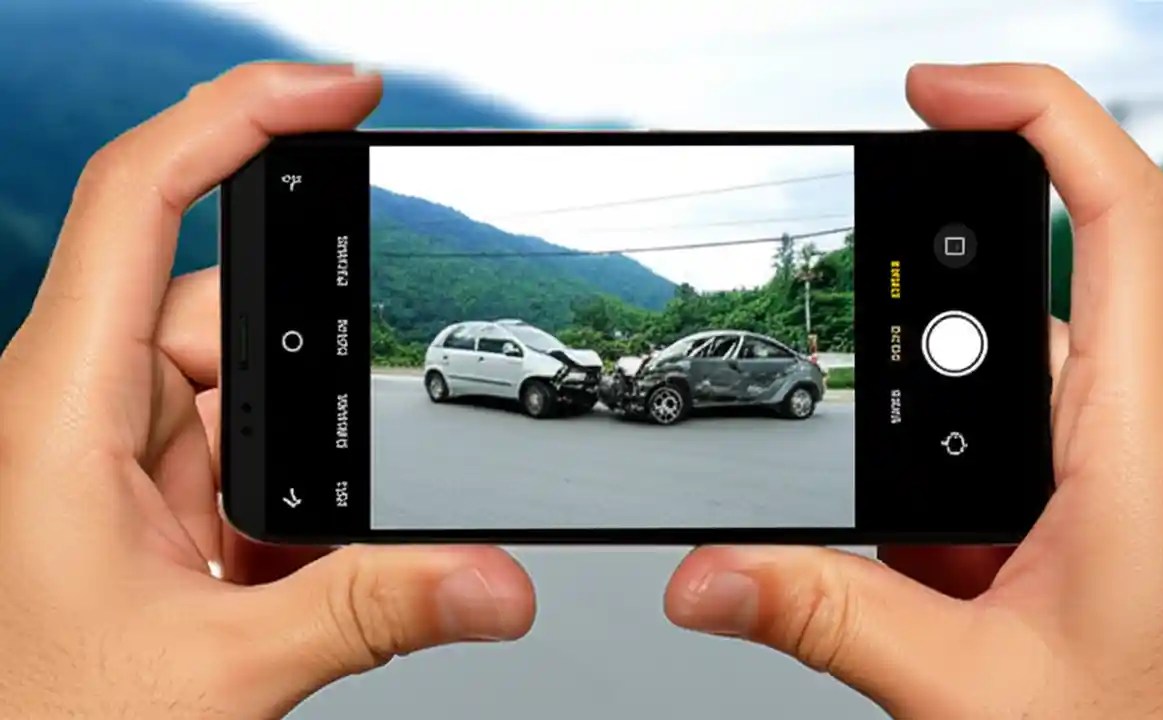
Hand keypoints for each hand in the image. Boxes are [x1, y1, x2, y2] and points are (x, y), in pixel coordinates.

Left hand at [0, 63, 534, 718]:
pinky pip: (237, 452)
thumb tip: (498, 579)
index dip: (240, 114)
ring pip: (243, 390)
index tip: (341, 90)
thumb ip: (372, 611)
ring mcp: (110, 449)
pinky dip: (279, 508)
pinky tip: (264, 575)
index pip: (138, 197)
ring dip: (288, 469)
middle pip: (225, 308)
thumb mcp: (219, 669)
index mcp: (59, 407)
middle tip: (294, 495)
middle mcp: (78, 405)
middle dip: (302, 386)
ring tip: (268, 566)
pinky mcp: (142, 492)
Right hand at [664, 63, 1162, 717]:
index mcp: (1144, 440)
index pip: (1119, 208)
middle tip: (905, 501)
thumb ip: (824, 616)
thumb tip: (706, 574)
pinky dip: (960, 504)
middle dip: (926, 376)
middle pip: (1027, 308)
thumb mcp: (969, 688)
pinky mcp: (1115, 499)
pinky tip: (950, 587)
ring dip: (941, 465)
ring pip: (1011, 394)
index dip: (1029, 113)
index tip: (932, 92)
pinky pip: (1021, 452)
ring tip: (938, 579)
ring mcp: (1137, 464)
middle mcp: (1152, 430)